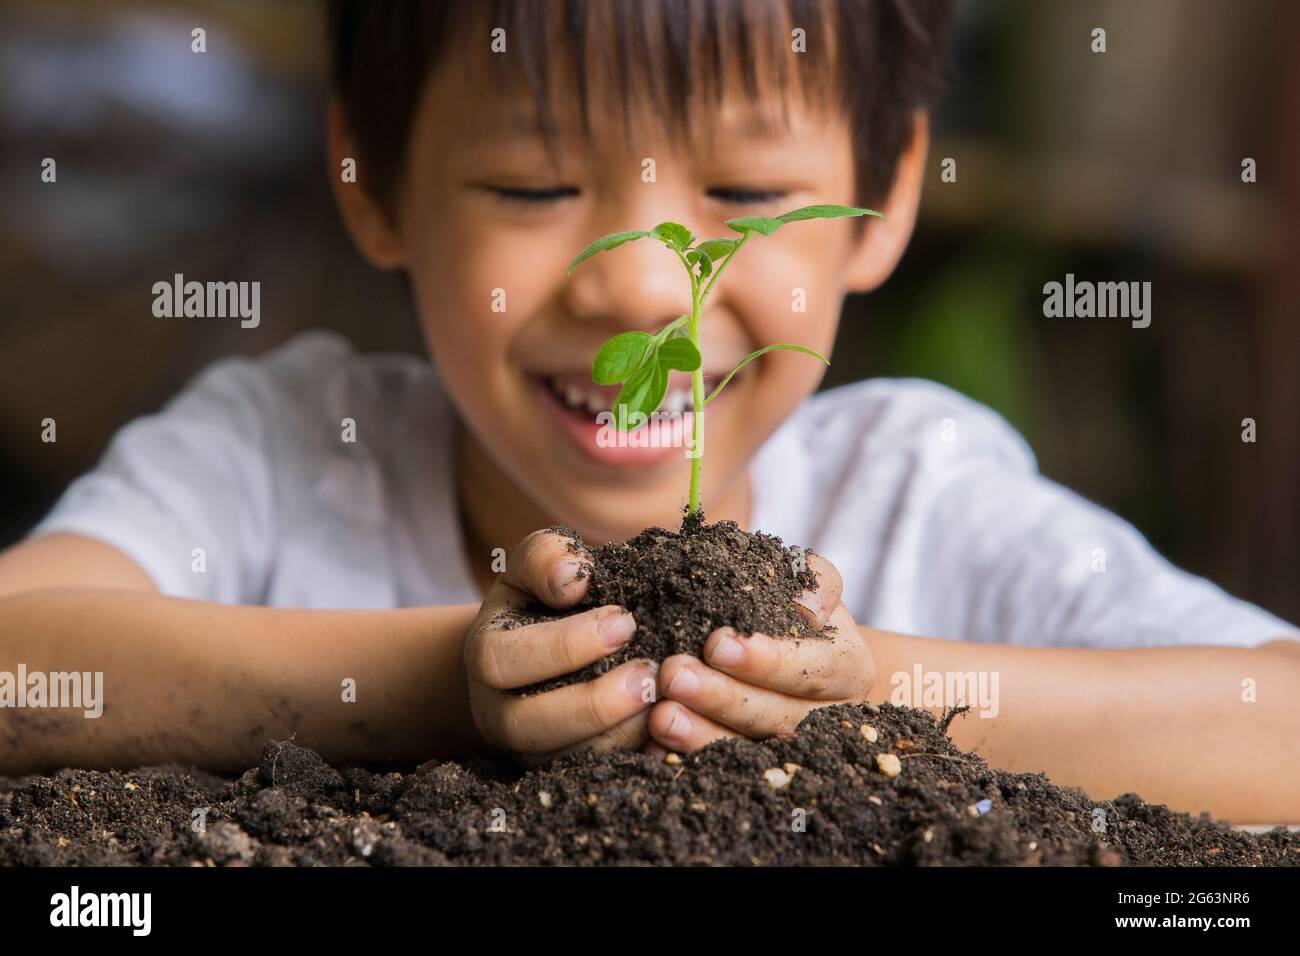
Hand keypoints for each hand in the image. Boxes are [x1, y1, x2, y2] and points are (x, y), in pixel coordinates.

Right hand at [463, 530, 656, 762]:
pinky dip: (630, 752)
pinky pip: (593, 771)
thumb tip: (572, 578)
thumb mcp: (534, 566)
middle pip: (529, 724)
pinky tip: (664, 723)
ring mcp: (528, 747)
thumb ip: (546, 557)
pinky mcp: (562, 767)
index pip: (506, 660)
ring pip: (563, 758)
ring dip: (616, 733)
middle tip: (647, 675)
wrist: (534, 648)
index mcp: (487, 654)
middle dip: (592, 703)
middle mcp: (498, 709)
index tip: (624, 622)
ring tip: (659, 698)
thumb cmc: (539, 598)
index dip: (564, 645)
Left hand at [645, 554, 872, 754]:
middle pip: (778, 715)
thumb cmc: (792, 603)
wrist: (793, 646)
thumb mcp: (810, 581)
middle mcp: (825, 715)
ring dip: (702, 733)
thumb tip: (807, 605)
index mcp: (846, 667)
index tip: (719, 644)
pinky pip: (721, 765)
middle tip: (675, 675)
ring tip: (661, 715)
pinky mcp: (754, 763)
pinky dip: (686, 755)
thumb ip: (814, 581)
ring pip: (748, 747)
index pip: (812, 669)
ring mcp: (789, 746)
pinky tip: (654, 745)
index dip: (767, 661)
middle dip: (723, 697)